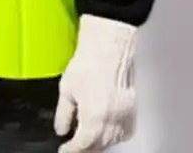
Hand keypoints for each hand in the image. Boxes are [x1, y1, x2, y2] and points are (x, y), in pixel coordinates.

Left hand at [55, 14, 138, 152]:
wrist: (107, 49)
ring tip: (87, 141)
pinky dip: (116, 136)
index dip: (72, 150)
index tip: (64, 150)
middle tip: (74, 147)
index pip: (83, 144)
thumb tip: (61, 129)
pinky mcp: (132, 108)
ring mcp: (125, 114)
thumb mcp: (66, 90)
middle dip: (85, 149)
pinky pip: (126, 131)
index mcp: (95, 116)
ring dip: (100, 143)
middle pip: (100, 145)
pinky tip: (105, 132)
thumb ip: (63, 114)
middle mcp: (113, 118)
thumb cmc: (87, 64)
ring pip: (114, 140)